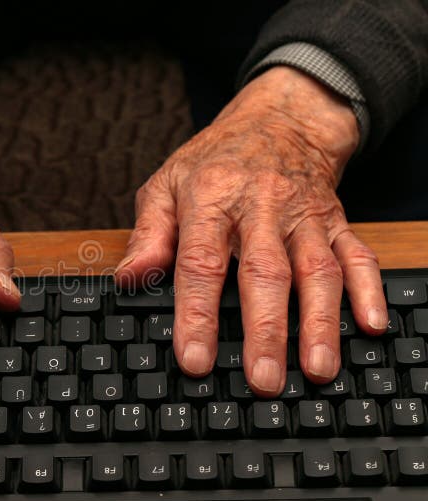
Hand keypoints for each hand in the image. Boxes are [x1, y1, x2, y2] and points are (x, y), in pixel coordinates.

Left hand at [117, 66, 387, 395]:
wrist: (279, 119)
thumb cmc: (214, 161)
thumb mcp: (165, 186)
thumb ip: (148, 235)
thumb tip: (130, 279)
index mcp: (210, 200)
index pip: (200, 263)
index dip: (197, 315)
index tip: (195, 360)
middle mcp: (260, 208)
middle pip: (265, 274)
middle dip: (265, 331)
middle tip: (263, 380)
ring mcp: (303, 216)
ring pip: (317, 271)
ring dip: (320, 323)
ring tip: (317, 369)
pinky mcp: (335, 221)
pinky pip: (357, 255)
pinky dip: (369, 290)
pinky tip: (371, 326)